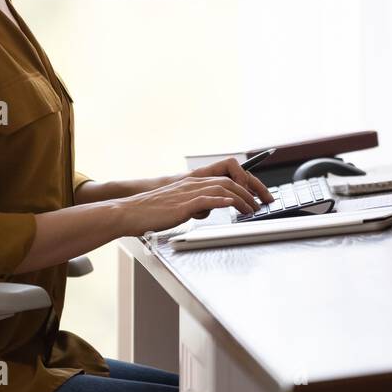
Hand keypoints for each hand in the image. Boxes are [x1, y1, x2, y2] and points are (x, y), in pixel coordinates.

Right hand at [117, 161, 274, 234]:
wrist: (129, 213)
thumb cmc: (150, 212)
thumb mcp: (177, 206)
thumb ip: (194, 205)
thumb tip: (206, 210)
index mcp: (192, 183)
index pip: (225, 179)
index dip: (244, 185)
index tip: (259, 194)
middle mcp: (192, 184)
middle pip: (229, 182)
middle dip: (250, 192)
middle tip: (262, 204)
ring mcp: (187, 193)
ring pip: (221, 189)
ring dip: (241, 199)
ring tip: (252, 209)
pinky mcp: (181, 205)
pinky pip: (205, 199)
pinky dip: (221, 201)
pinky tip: (232, 205)